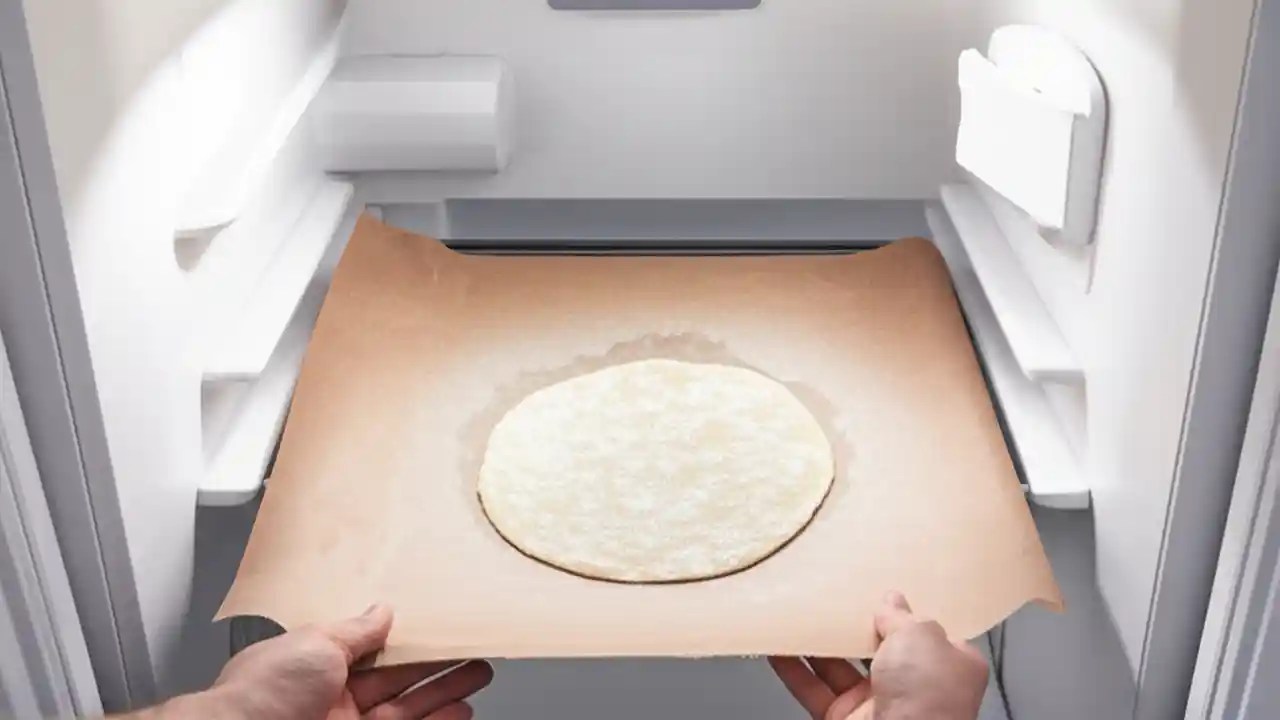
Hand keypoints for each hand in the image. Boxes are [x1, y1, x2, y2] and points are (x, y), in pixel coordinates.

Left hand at [187, 605, 491, 719]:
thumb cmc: (261, 694)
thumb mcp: (315, 643)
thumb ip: (356, 630)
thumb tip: (381, 610)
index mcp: (317, 665)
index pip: (373, 649)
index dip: (408, 639)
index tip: (439, 629)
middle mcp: (334, 697)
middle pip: (398, 677)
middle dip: (437, 665)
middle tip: (471, 650)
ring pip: (409, 706)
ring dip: (446, 692)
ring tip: (478, 674)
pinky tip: (460, 711)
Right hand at [769, 592, 987, 719]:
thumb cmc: (927, 694)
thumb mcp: (921, 636)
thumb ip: (900, 617)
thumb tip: (891, 602)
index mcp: (948, 664)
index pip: (924, 632)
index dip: (902, 612)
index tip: (879, 590)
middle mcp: (915, 685)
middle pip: (877, 647)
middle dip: (854, 624)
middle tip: (831, 597)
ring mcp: (878, 703)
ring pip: (840, 666)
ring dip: (817, 642)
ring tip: (796, 614)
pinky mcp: (845, 718)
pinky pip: (816, 689)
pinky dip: (795, 671)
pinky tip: (778, 649)